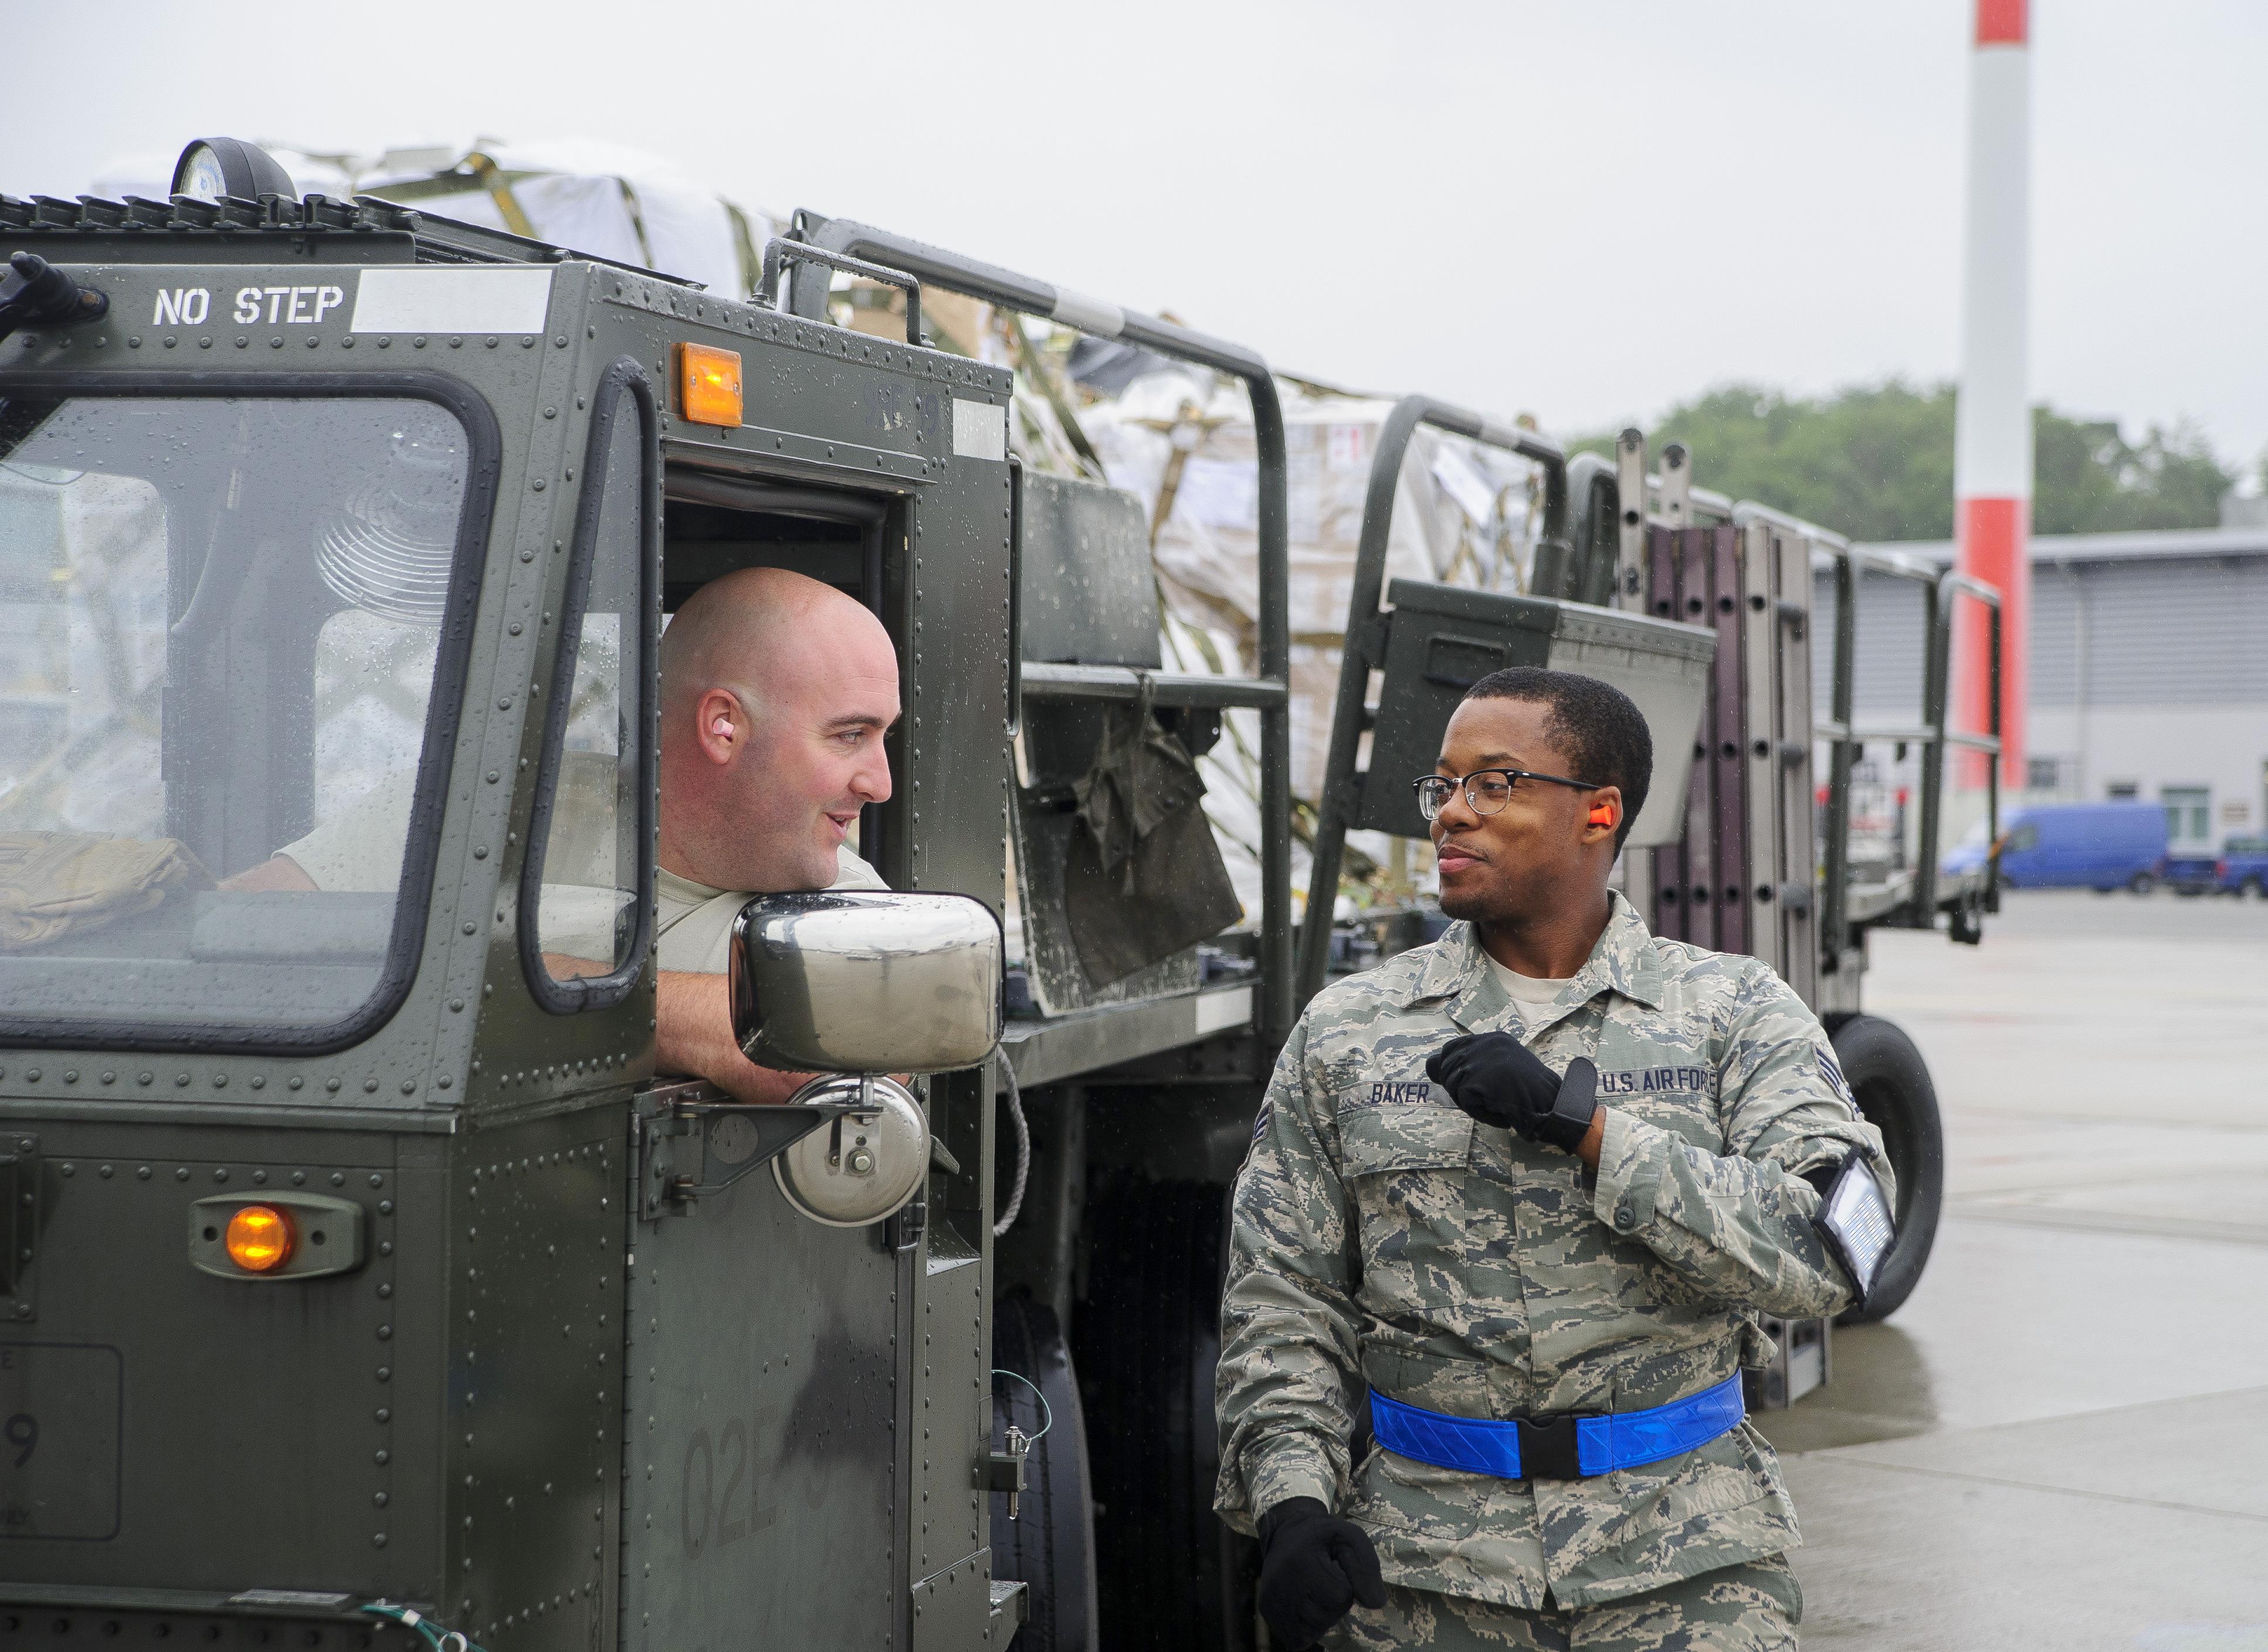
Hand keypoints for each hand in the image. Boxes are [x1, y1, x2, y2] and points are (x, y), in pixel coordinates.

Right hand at [1256, 1497, 1386, 1650]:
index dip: (1345, 1585)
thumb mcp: (1350, 1538)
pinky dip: (1307, 1628)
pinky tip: (1306, 1606)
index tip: (1336, 1569)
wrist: (1287, 1532)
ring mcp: (1270, 1600)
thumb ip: (1366, 1568)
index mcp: (1300, 1560)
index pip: (1339, 1596)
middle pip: (1325, 1617)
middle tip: (1326, 1581)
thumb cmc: (1324, 1537)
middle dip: (1334, 1603)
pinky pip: (1296, 1639)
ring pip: (1311, 1631)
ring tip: (1316, 1592)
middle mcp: (1279, 1583)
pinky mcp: (1266, 1611)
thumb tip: (1376, 1604)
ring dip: (1321, 1617)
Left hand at [1426, 1034, 1599, 1153]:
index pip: (1453, 1047)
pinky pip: (1464, 1100)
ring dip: (1471, 1102)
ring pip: (1453, 1085)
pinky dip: (1479, 1111)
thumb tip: (1429, 1066)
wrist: (1553, 1107)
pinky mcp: (1478, 1077)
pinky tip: (1499, 1111)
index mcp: (1494, 1039)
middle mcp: (1486, 1043)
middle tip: (1488, 1099)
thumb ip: (1471, 1064)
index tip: (1462, 1082)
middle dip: (1460, 1088)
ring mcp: (1481, 1059)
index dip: (1450, 1067)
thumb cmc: (1531, 1095)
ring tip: (1497, 1104)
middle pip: (1448, 1067)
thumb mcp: (1501, 1071)